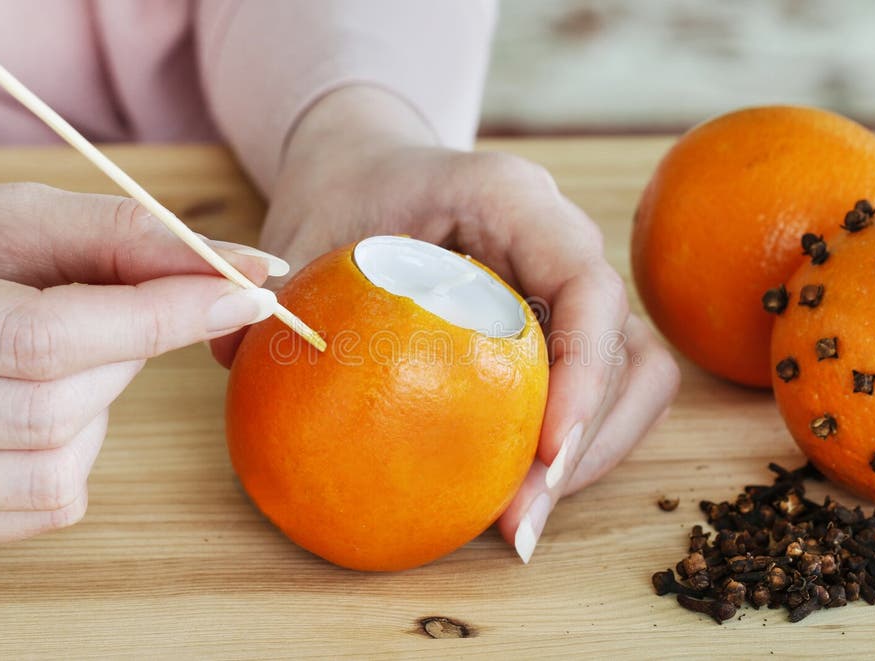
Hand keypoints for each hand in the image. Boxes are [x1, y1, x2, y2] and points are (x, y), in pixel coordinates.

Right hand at [0, 182, 284, 548]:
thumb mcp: (26, 222)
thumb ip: (134, 238)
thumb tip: (256, 268)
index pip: (46, 340)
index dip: (161, 319)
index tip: (248, 297)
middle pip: (53, 411)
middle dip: (119, 359)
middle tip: (109, 318)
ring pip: (54, 472)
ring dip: (95, 414)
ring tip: (63, 363)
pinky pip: (49, 506)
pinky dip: (75, 456)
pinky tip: (45, 407)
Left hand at [216, 87, 679, 562]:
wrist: (371, 169)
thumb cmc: (342, 190)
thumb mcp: (306, 225)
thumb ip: (284, 287)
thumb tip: (241, 357)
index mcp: (513, 199)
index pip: (586, 282)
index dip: (584, 370)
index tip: (543, 451)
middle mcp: (561, 239)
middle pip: (629, 348)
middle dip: (591, 443)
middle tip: (521, 523)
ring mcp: (569, 286)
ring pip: (633, 376)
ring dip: (592, 456)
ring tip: (521, 524)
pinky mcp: (561, 324)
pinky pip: (596, 388)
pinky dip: (569, 446)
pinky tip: (513, 490)